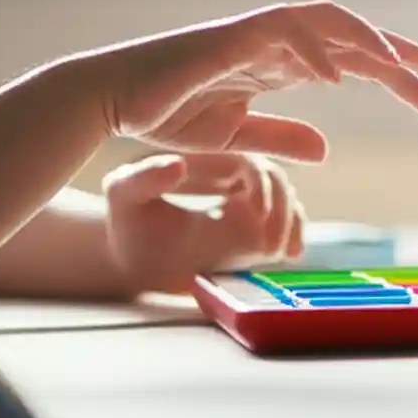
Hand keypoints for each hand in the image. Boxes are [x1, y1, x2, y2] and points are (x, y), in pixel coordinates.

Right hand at [77, 0, 417, 162]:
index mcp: (281, 63)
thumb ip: (281, 136)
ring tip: (404, 69)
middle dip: (400, 58)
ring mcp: (252, 35)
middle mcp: (275, 43)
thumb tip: (326, 147)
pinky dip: (311, 50)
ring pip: (325, 21)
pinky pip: (279, 33)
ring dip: (368, 42)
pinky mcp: (226, 37)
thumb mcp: (237, 136)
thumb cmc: (165, 114)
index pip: (352, 58)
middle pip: (352, 39)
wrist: (109, 103)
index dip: (395, 67)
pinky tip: (337, 77)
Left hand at [103, 152, 304, 293]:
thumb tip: (178, 165)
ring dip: (291, 223)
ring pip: (286, 201)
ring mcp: (245, 203)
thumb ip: (145, 178)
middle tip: (271, 244)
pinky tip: (291, 253)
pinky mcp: (251, 229)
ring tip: (282, 251)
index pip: (248, 163)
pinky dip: (294, 235)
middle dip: (282, 208)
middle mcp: (233, 177)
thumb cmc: (125, 221)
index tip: (257, 214)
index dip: (261, 184)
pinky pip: (284, 225)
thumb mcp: (124, 194)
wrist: (131, 257)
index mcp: (208, 160)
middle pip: (276, 180)